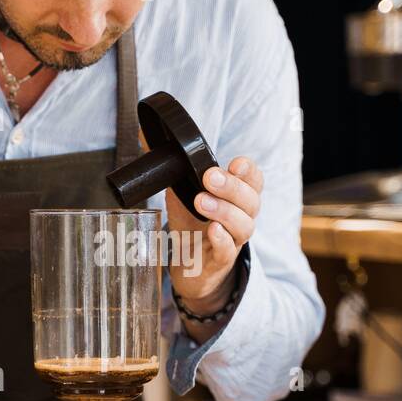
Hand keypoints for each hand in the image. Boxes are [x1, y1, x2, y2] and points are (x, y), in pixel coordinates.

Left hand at [165, 156, 262, 313]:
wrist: (189, 265)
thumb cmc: (191, 225)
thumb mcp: (181, 193)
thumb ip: (173, 168)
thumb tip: (147, 135)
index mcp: (236, 198)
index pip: (254, 181)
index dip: (249, 171)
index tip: (235, 163)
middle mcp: (241, 217)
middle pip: (251, 201)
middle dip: (232, 187)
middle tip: (210, 177)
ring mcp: (233, 240)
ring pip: (244, 226)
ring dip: (224, 211)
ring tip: (201, 201)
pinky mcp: (221, 261)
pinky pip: (229, 251)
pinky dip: (222, 240)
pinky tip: (213, 230)